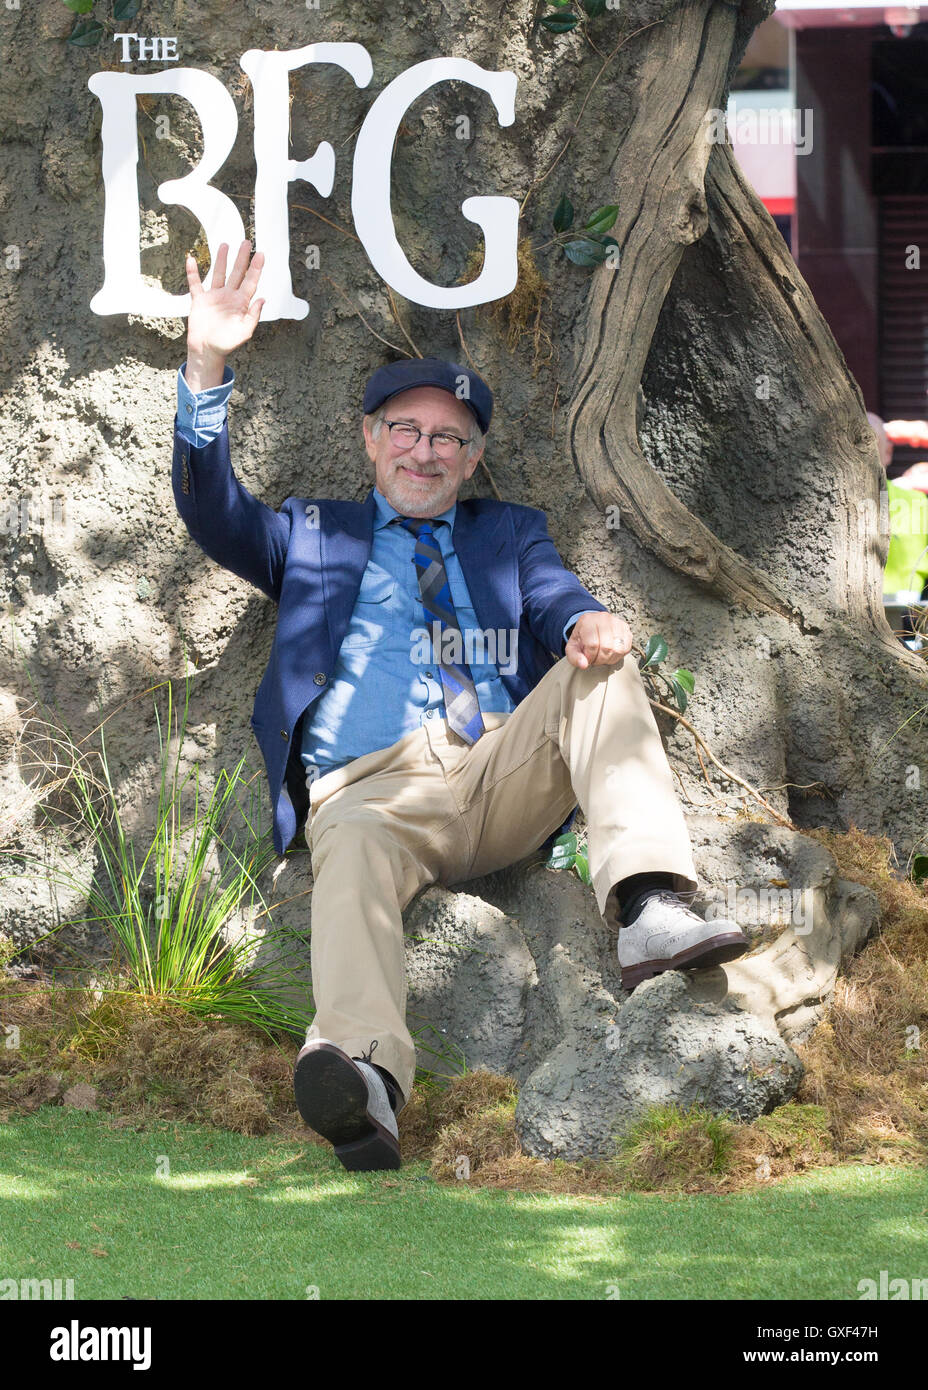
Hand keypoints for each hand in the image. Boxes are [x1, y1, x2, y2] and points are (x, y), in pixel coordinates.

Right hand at [184, 240, 265, 390]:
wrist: (207, 350)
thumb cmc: (227, 344)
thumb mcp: (244, 332)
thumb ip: (253, 316)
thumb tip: (262, 299)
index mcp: (240, 303)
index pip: (250, 282)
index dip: (256, 268)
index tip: (261, 254)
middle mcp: (228, 297)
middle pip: (236, 273)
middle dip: (242, 258)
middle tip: (246, 242)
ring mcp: (214, 297)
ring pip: (219, 273)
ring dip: (222, 260)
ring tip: (225, 245)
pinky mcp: (200, 300)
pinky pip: (195, 283)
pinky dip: (192, 272)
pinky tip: (191, 259)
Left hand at [565, 611, 632, 668]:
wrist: (591, 626)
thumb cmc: (582, 638)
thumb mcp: (572, 647)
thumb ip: (574, 657)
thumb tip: (583, 665)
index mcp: (588, 621)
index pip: (593, 644)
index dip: (591, 657)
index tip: (588, 659)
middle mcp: (604, 619)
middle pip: (607, 647)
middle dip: (601, 659)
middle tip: (596, 659)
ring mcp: (617, 623)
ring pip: (618, 649)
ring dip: (610, 658)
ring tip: (603, 656)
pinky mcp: (626, 629)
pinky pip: (627, 648)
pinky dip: (619, 655)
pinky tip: (611, 653)